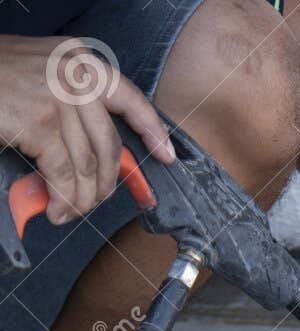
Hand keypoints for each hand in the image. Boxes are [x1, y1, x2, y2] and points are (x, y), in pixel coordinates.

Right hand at [0, 35, 174, 225]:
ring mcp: (60, 99)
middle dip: (105, 185)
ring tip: (66, 212)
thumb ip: (73, 106)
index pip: (129, 97)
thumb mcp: (42, 76)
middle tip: (91, 204)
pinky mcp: (42, 124)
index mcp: (81, 60)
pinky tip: (53, 209)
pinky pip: (64, 176)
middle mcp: (77, 76)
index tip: (167, 156)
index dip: (152, 129)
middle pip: (110, 146)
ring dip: (79, 201)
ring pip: (88, 168)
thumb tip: (96, 159)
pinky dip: (61, 200)